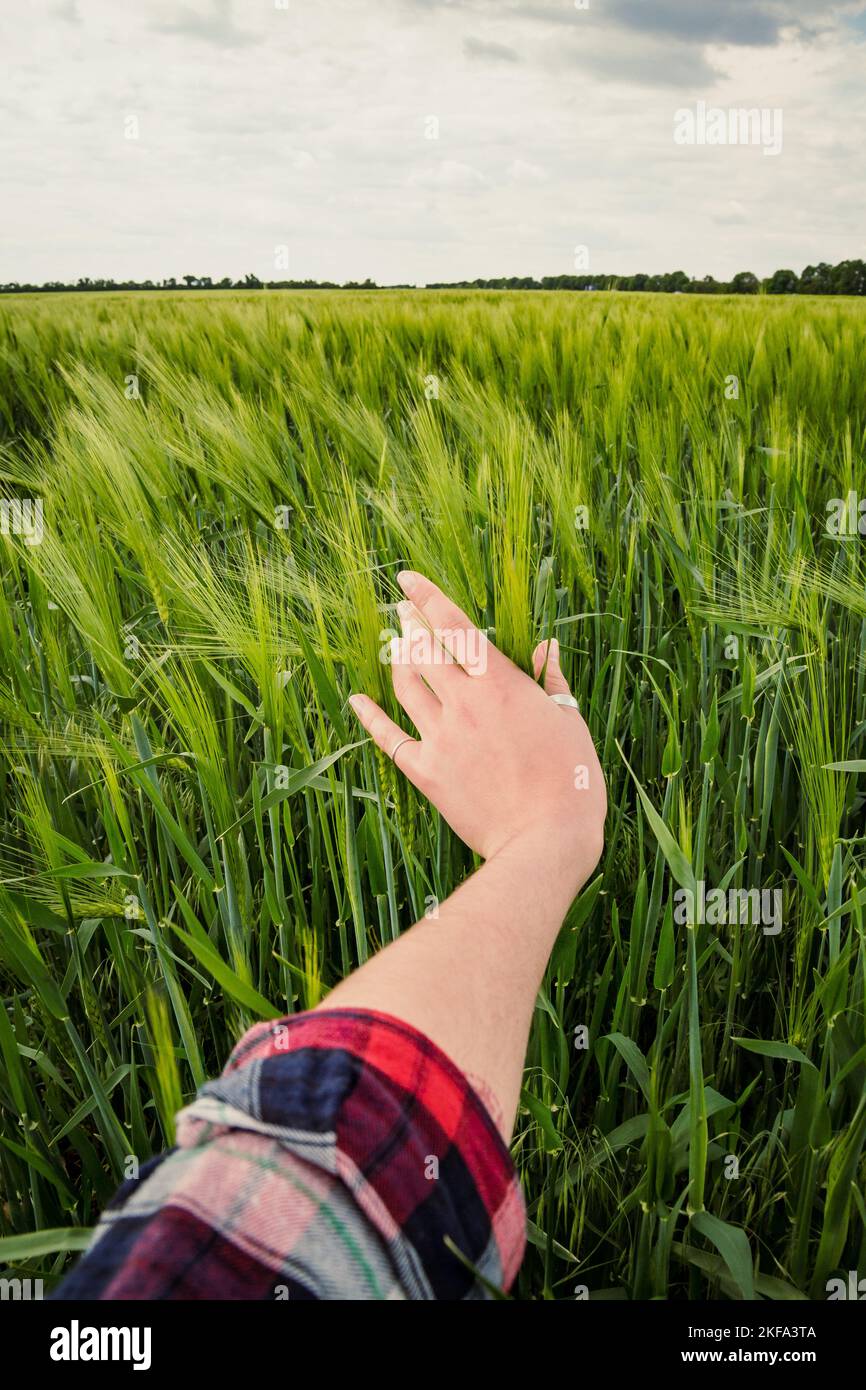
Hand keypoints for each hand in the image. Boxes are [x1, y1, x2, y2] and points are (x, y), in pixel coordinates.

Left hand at [348, 572, 605, 887]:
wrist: (545, 839)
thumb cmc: (571, 780)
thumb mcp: (570, 721)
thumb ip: (551, 680)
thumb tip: (545, 646)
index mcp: (501, 684)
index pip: (456, 627)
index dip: (429, 598)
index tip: (408, 580)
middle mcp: (464, 703)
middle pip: (425, 651)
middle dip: (409, 624)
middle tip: (400, 609)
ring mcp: (441, 738)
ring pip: (406, 686)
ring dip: (397, 660)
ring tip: (392, 643)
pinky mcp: (427, 773)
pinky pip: (389, 739)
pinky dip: (371, 717)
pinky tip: (357, 700)